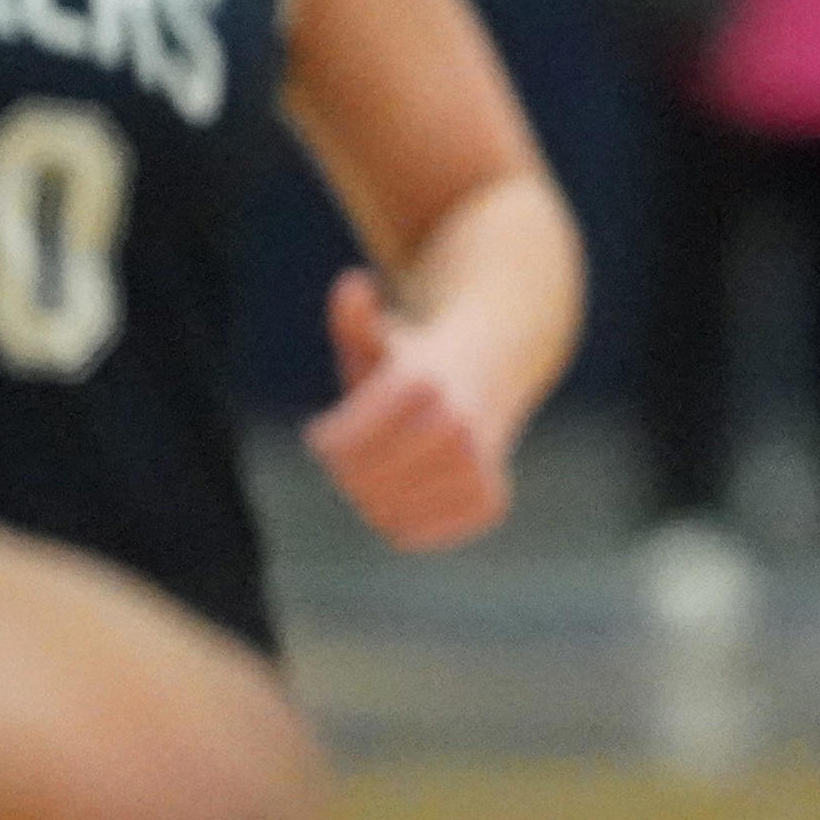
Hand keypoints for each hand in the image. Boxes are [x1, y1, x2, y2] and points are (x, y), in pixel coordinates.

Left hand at [306, 271, 516, 551]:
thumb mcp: (381, 332)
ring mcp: (477, 465)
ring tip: (371, 484)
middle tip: (347, 464)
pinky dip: (410, 525)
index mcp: (419, 384)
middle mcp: (454, 424)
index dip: (327, 444)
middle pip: (366, 481)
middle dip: (349, 475)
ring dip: (375, 502)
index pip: (345, 445)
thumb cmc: (418, 355)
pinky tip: (405, 503)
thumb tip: (355, 285)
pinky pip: (428, 533)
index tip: (323, 438)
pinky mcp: (491, 499)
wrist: (496, 365)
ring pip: (395, 512)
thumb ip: (355, 317)